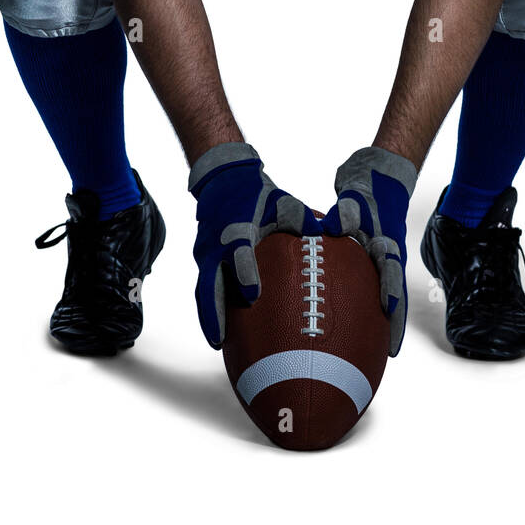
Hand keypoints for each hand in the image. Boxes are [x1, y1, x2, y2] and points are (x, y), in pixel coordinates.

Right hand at [189, 142, 321, 347]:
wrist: (223, 181)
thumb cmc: (259, 195)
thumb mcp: (282, 201)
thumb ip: (300, 217)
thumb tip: (322, 232)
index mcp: (235, 224)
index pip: (236, 249)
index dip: (243, 271)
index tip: (252, 295)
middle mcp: (215, 243)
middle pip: (208, 280)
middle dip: (213, 309)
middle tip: (220, 338)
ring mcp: (205, 253)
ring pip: (202, 289)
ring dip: (208, 316)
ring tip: (218, 343)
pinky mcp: (203, 261)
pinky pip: (204, 288)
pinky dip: (209, 309)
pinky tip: (220, 333)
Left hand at [322, 146, 417, 354]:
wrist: (379, 172)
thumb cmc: (368, 185)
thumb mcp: (357, 194)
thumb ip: (347, 211)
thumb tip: (335, 226)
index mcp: (387, 243)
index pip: (392, 274)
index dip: (391, 297)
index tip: (388, 320)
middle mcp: (388, 255)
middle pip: (393, 292)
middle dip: (392, 321)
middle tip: (389, 351)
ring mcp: (381, 257)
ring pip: (384, 292)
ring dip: (380, 317)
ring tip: (373, 346)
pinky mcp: (371, 257)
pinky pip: (370, 285)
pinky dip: (365, 303)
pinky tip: (351, 319)